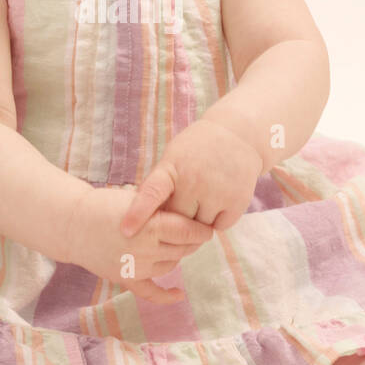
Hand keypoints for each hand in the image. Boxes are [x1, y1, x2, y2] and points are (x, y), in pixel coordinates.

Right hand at [65, 184, 213, 304]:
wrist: (73, 223)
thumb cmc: (105, 205)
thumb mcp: (138, 199)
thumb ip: (162, 208)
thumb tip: (190, 216)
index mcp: (151, 225)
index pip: (189, 231)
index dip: (201, 230)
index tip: (206, 227)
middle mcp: (146, 249)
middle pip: (183, 249)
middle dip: (192, 242)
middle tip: (195, 234)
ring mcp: (136, 267)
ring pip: (171, 266)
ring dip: (178, 257)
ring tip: (177, 246)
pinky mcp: (125, 279)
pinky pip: (151, 292)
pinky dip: (166, 296)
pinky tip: (179, 294)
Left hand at [118, 119, 263, 236]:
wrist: (238, 133)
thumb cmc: (197, 149)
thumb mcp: (173, 157)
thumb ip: (160, 185)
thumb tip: (144, 219)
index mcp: (172, 168)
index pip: (152, 193)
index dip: (137, 214)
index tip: (125, 231)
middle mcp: (194, 181)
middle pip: (176, 219)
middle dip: (178, 216)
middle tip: (186, 200)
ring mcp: (217, 192)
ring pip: (198, 228)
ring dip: (199, 219)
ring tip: (206, 194)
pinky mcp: (237, 202)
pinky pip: (219, 227)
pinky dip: (218, 219)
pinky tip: (220, 198)